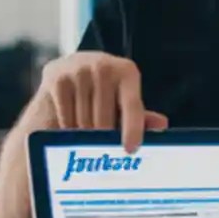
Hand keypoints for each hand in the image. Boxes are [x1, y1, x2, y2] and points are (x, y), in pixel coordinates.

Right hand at [34, 51, 167, 151]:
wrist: (69, 67)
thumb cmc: (104, 90)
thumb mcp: (123, 98)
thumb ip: (139, 115)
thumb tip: (161, 125)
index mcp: (126, 72)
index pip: (133, 106)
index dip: (132, 129)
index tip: (130, 150)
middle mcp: (103, 67)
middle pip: (105, 121)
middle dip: (102, 140)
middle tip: (101, 150)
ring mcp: (78, 72)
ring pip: (83, 123)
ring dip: (83, 137)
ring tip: (84, 136)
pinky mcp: (57, 80)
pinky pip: (65, 119)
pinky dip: (67, 130)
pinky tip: (69, 128)